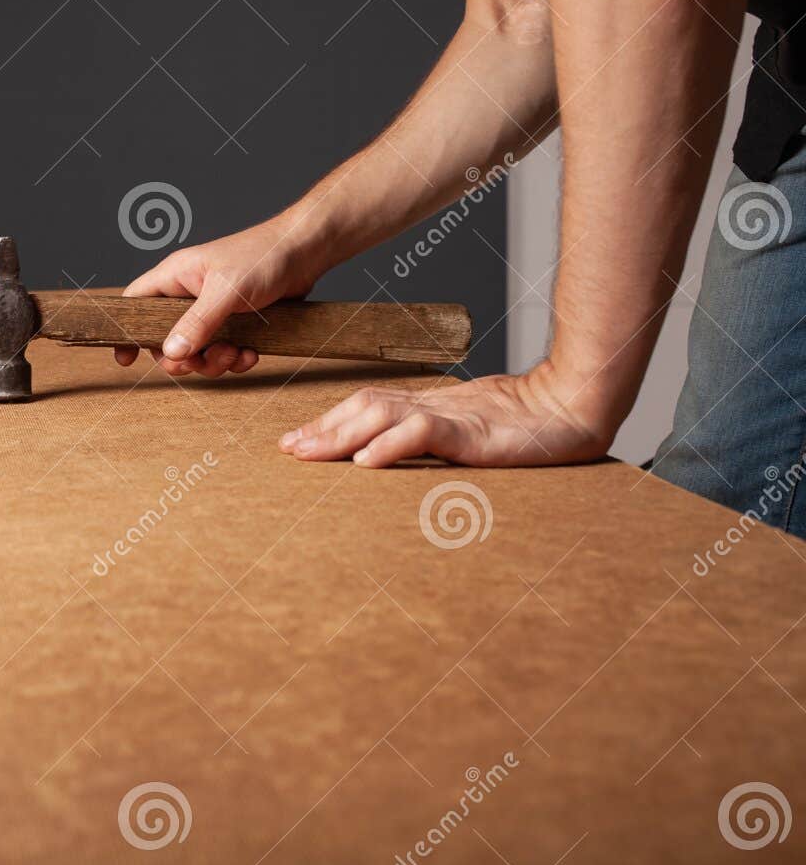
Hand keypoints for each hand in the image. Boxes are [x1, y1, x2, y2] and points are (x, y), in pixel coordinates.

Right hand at [115, 219, 319, 376]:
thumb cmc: (264, 256)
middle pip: (166, 339)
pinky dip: (235, 359)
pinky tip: (251, 353)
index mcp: (176, 276)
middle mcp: (189, 294)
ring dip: (215, 362)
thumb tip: (171, 352)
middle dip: (186, 358)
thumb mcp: (227, 291)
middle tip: (203, 361)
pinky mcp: (235, 323)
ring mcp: (211, 310)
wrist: (306, 252)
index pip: (136, 303)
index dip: (127, 331)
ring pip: (197, 351)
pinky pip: (223, 352)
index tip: (125, 359)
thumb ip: (197, 322)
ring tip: (236, 354)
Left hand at [278, 361, 616, 467]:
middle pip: (363, 407)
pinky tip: (366, 460)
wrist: (577, 405)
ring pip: (382, 415)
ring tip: (309, 454)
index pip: (367, 406)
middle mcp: (431, 404)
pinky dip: (391, 444)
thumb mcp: (469, 431)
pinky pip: (423, 433)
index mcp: (429, 405)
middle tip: (286, 449)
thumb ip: (434, 437)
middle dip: (321, 429)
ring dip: (340, 434)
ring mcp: (450, 415)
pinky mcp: (471, 431)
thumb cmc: (528, 423)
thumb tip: (390, 454)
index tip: (295, 441)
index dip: (329, 421)